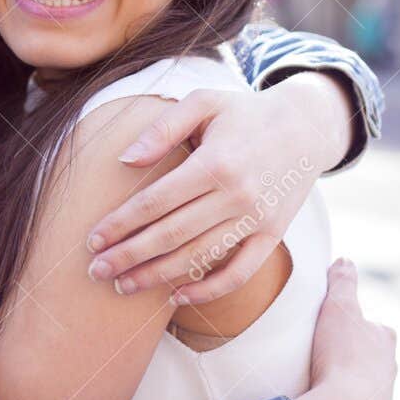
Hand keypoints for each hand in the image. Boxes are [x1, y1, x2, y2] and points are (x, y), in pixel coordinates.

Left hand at [85, 74, 352, 304]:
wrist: (307, 126)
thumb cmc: (245, 112)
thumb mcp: (205, 103)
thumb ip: (162, 129)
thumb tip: (124, 161)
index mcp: (215, 163)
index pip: (156, 202)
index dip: (120, 224)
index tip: (92, 240)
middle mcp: (236, 195)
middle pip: (171, 235)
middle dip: (128, 256)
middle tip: (95, 271)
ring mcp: (256, 219)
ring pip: (198, 258)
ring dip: (156, 276)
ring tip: (122, 285)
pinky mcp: (272, 235)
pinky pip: (239, 273)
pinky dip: (208, 290)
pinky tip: (176, 296)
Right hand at [294, 259, 396, 399]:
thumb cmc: (342, 356)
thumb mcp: (339, 307)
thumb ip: (343, 283)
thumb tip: (346, 261)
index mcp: (386, 342)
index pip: (373, 328)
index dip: (353, 326)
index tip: (333, 329)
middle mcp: (390, 373)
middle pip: (370, 360)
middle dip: (351, 358)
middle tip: (323, 356)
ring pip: (363, 389)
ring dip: (346, 386)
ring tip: (320, 384)